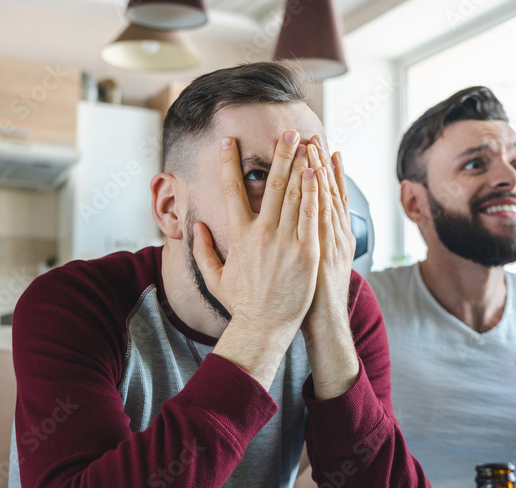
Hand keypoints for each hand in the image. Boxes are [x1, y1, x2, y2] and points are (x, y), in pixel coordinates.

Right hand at [192, 131, 318, 381]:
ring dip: (300, 166)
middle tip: (285, 131)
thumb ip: (205, 250)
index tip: (229, 140)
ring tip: (306, 143)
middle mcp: (261, 233)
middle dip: (279, 154)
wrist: (263, 326)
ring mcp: (285, 242)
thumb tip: (198, 228)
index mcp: (239, 236)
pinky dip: (314, 192)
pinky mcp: (307, 253)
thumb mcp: (216, 277)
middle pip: (271, 184)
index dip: (229, 163)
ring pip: (294, 195)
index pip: (231, 190)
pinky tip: (317, 173)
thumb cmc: (242, 304)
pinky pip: (311, 216)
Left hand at [300, 136, 354, 337]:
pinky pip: (321, 214)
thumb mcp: (314, 271)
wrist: (323, 322)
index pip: (330, 198)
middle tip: (311, 135)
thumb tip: (294, 235)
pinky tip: (316, 172)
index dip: (326, 173)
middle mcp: (334, 234)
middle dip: (319, 161)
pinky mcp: (321, 248)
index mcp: (331, 238)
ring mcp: (329, 240)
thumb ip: (309, 249)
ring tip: (311, 143)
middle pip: (327, 191)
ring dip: (318, 168)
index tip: (319, 149)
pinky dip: (320, 191)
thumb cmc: (309, 302)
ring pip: (325, 197)